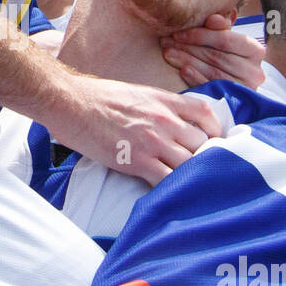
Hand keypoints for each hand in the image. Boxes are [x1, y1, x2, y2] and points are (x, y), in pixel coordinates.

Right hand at [46, 73, 222, 184]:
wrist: (70, 103)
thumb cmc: (96, 97)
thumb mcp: (136, 93)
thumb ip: (157, 107)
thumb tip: (169, 122)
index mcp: (164, 101)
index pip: (206, 113)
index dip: (215, 130)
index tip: (212, 141)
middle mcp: (165, 120)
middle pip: (202, 143)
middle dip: (203, 156)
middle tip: (197, 167)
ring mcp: (153, 141)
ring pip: (190, 164)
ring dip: (189, 175)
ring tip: (185, 183)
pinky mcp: (139, 161)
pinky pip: (168, 180)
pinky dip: (172, 188)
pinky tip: (169, 192)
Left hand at [160, 15, 264, 88]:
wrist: (236, 84)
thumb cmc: (228, 57)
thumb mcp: (227, 40)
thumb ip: (221, 28)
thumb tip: (213, 19)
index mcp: (255, 50)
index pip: (225, 40)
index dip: (199, 35)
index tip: (177, 33)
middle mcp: (254, 71)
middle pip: (216, 56)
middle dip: (188, 47)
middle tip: (167, 42)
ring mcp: (244, 88)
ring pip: (212, 71)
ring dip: (187, 61)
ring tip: (168, 54)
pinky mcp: (232, 101)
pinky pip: (211, 87)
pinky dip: (194, 78)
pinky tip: (182, 70)